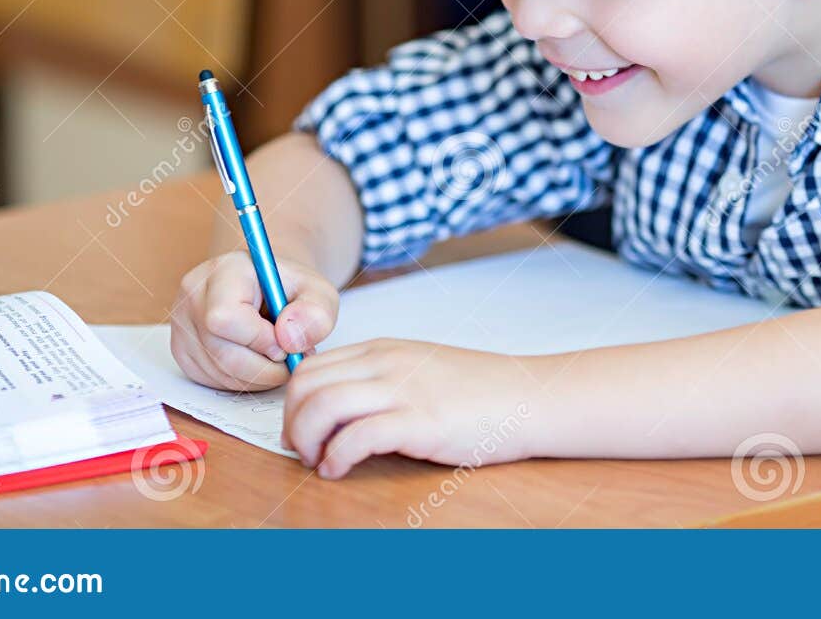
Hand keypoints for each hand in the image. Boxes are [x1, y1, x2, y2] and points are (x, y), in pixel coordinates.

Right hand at [172, 251, 338, 391]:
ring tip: (279, 357)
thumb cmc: (289, 289)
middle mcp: (194, 295)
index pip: (225, 317)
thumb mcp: (317, 291)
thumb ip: (316, 311)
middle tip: (290, 359)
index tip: (285, 342)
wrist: (266, 288)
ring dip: (258, 377)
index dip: (260, 340)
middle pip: (222, 353)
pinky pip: (212, 381)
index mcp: (223, 271)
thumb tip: (290, 339)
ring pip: (219, 372)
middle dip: (266, 367)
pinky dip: (243, 381)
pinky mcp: (182, 351)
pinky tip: (259, 361)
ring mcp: (183, 325)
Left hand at [281, 339, 537, 476]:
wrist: (529, 397)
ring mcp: (403, 390)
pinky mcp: (420, 422)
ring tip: (319, 462)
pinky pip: (356, 437)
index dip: (292, 404)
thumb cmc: (479, 390)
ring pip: (322, 406)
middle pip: (306, 384)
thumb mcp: (420, 368)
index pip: (310, 367)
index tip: (301, 431)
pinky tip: (340, 469)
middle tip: (303, 450)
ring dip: (307, 441)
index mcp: (383, 350)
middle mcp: (386, 363)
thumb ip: (380, 378)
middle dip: (291, 423)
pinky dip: (336, 457)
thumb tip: (334, 406)